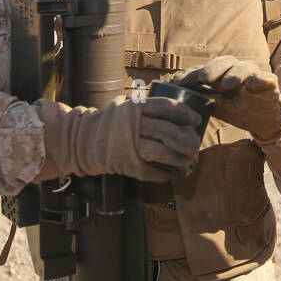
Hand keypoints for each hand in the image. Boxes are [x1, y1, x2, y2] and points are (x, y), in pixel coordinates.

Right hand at [35, 96, 202, 181]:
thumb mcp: (127, 107)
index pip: (167, 107)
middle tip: (195, 144)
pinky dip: (164, 173)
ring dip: (179, 158)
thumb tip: (181, 117)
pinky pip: (152, 170)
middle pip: (168, 131)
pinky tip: (172, 173)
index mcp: (135, 108)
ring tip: (188, 160)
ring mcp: (129, 146)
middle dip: (186, 139)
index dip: (185, 114)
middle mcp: (133, 125)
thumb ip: (149, 108)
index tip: (196, 121)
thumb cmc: (113, 123)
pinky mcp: (128, 164)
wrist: (85, 141)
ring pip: (162, 152)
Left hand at [173, 55, 280, 140]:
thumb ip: (202, 97)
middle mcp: (239, 70)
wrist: (264, 121)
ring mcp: (255, 75)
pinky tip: (252, 84)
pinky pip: (266, 78)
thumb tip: (175, 90)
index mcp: (223, 74)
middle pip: (225, 62)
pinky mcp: (270, 83)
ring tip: (228, 85)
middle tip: (203, 78)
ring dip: (235, 74)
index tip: (179, 82)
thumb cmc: (239, 109)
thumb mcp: (218, 106)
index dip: (193, 74)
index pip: (207, 69)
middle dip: (213, 69)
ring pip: (245, 67)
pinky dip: (259, 79)